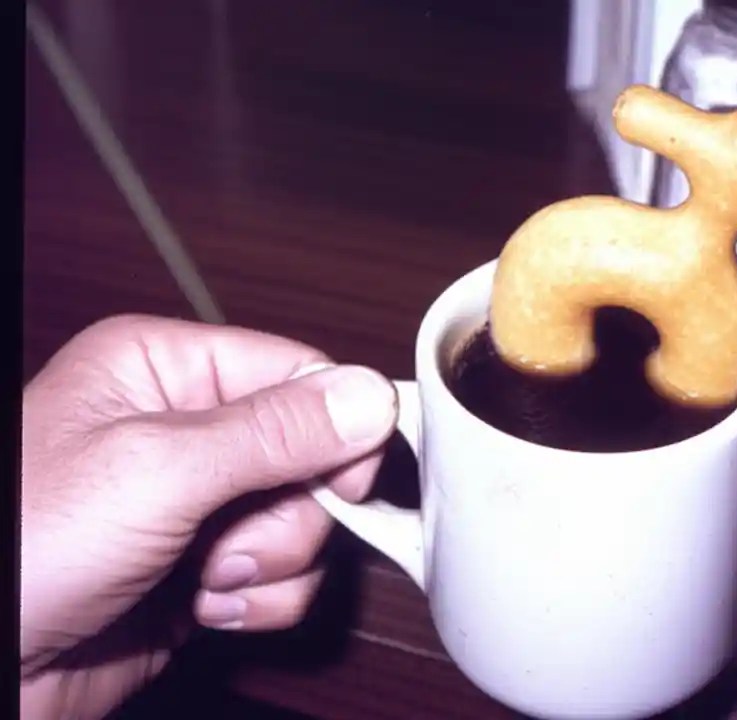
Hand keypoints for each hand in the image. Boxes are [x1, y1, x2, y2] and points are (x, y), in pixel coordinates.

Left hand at [20, 315, 398, 719]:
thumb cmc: (22, 553)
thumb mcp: (156, 472)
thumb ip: (273, 432)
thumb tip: (372, 396)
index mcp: (164, 369)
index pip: (299, 374)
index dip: (337, 430)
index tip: (346, 484)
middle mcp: (186, 429)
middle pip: (313, 455)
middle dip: (288, 513)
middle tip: (232, 541)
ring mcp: (199, 503)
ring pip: (307, 522)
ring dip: (272, 563)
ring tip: (204, 579)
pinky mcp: (206, 568)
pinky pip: (286, 575)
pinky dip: (259, 601)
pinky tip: (202, 608)